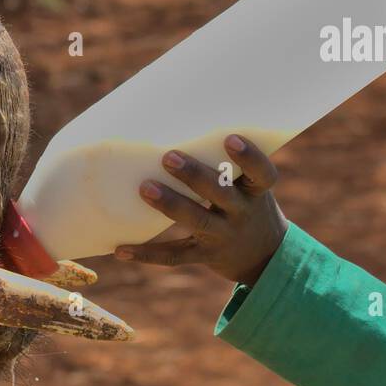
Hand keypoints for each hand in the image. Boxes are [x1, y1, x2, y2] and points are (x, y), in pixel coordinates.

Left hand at [114, 135, 287, 285]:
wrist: (263, 256)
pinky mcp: (205, 256)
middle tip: (168, 156)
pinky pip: (175, 255)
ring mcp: (223, 236)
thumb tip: (177, 129)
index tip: (230, 138)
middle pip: (221, 194)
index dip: (249, 157)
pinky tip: (121, 249)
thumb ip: (224, 166)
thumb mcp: (249, 187)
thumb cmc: (246, 204)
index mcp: (255, 191)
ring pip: (197, 221)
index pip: (262, 174)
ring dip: (171, 204)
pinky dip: (147, 253)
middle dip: (195, 176)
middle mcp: (242, 213)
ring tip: (145, 188)